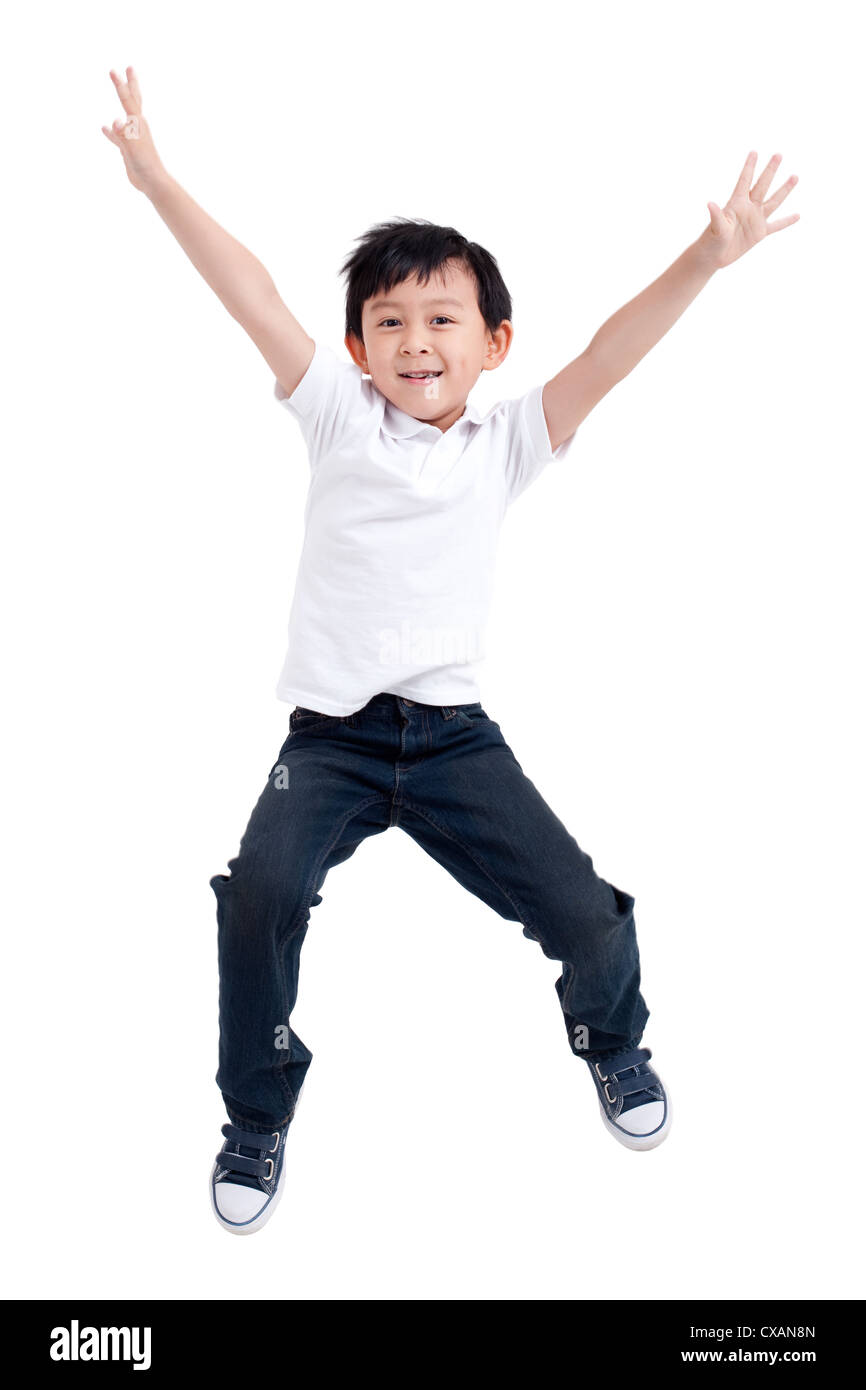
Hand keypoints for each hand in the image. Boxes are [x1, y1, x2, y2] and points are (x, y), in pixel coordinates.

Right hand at [101, 66, 165, 193]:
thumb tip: (115, 122)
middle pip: (133, 100)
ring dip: (123, 101)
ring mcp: (132, 137)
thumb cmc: (145, 165)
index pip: (127, 99)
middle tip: (130, 68)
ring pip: (125, 114)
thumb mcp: (133, 148)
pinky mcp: (128, 149)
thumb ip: (124, 134)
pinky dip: (110, 131)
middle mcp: (136, 127)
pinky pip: (117, 136)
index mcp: (138, 123)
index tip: (113, 70)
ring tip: (120, 90)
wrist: (153, 183)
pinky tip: (104, 128)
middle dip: (130, 84)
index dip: (120, 85)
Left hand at [696, 151, 799, 270]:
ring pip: (773, 201)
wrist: (713, 256)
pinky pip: (776, 225)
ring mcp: (755, 219)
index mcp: (736, 203)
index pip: (744, 181)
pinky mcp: (759, 233)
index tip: (754, 152)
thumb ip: (716, 215)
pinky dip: (786, 221)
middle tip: (778, 154)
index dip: (749, 167)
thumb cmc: (711, 240)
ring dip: (784, 190)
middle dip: (770, 170)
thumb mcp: (716, 227)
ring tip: (795, 176)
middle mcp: (748, 207)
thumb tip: (710, 204)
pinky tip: (797, 216)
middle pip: (762, 185)